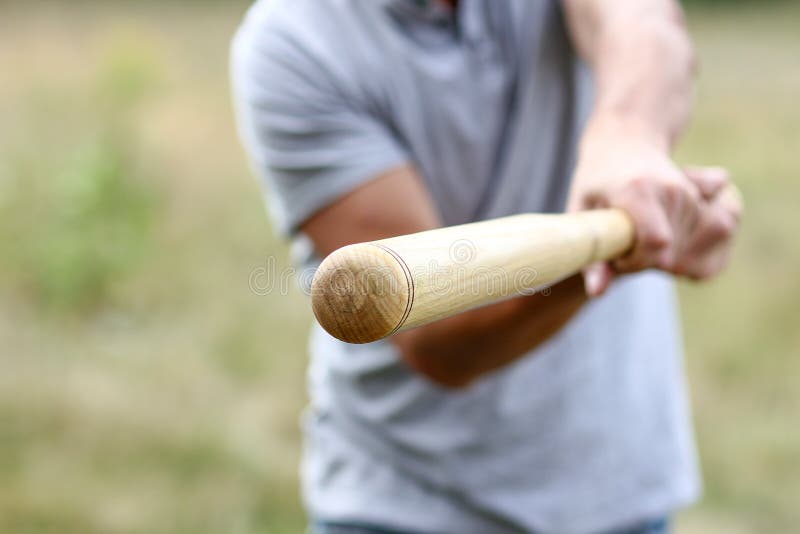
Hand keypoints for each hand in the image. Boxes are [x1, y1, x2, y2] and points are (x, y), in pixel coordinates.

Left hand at [568, 118, 741, 295]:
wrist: (625, 145)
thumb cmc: (597, 181)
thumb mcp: (582, 212)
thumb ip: (591, 254)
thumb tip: (596, 292)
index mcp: (638, 190)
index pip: (656, 242)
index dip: (636, 261)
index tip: (618, 255)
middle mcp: (674, 190)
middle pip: (673, 254)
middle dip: (648, 263)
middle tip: (629, 243)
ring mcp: (699, 195)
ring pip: (699, 253)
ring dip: (675, 259)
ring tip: (653, 237)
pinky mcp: (723, 198)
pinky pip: (722, 243)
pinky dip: (704, 253)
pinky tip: (682, 241)